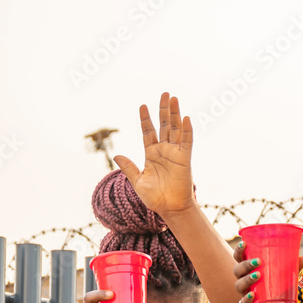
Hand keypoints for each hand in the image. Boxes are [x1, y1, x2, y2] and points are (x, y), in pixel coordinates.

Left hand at [114, 92, 195, 217]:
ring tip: (174, 98)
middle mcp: (164, 150)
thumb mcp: (137, 181)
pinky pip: (187, 142)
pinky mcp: (184, 158)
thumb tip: (116, 155)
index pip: (148, 131)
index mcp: (151, 154)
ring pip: (175, 129)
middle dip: (163, 109)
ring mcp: (175, 153)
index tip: (142, 105)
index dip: (145, 119)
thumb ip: (128, 167)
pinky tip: (185, 117)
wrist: (169, 208)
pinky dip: (187, 130)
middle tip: (165, 93)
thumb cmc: (154, 198)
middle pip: (164, 125)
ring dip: (175, 114)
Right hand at [234, 240, 302, 302]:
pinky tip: (253, 295)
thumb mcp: (287, 277)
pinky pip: (243, 302)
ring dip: (247, 279)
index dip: (239, 250)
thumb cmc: (279, 290)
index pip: (239, 257)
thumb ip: (293, 267)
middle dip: (246, 264)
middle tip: (258, 261)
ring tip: (258, 275)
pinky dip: (246, 298)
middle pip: (237, 270)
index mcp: (250, 270)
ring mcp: (245, 293)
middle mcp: (244, 280)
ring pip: (239, 285)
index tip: (244, 243)